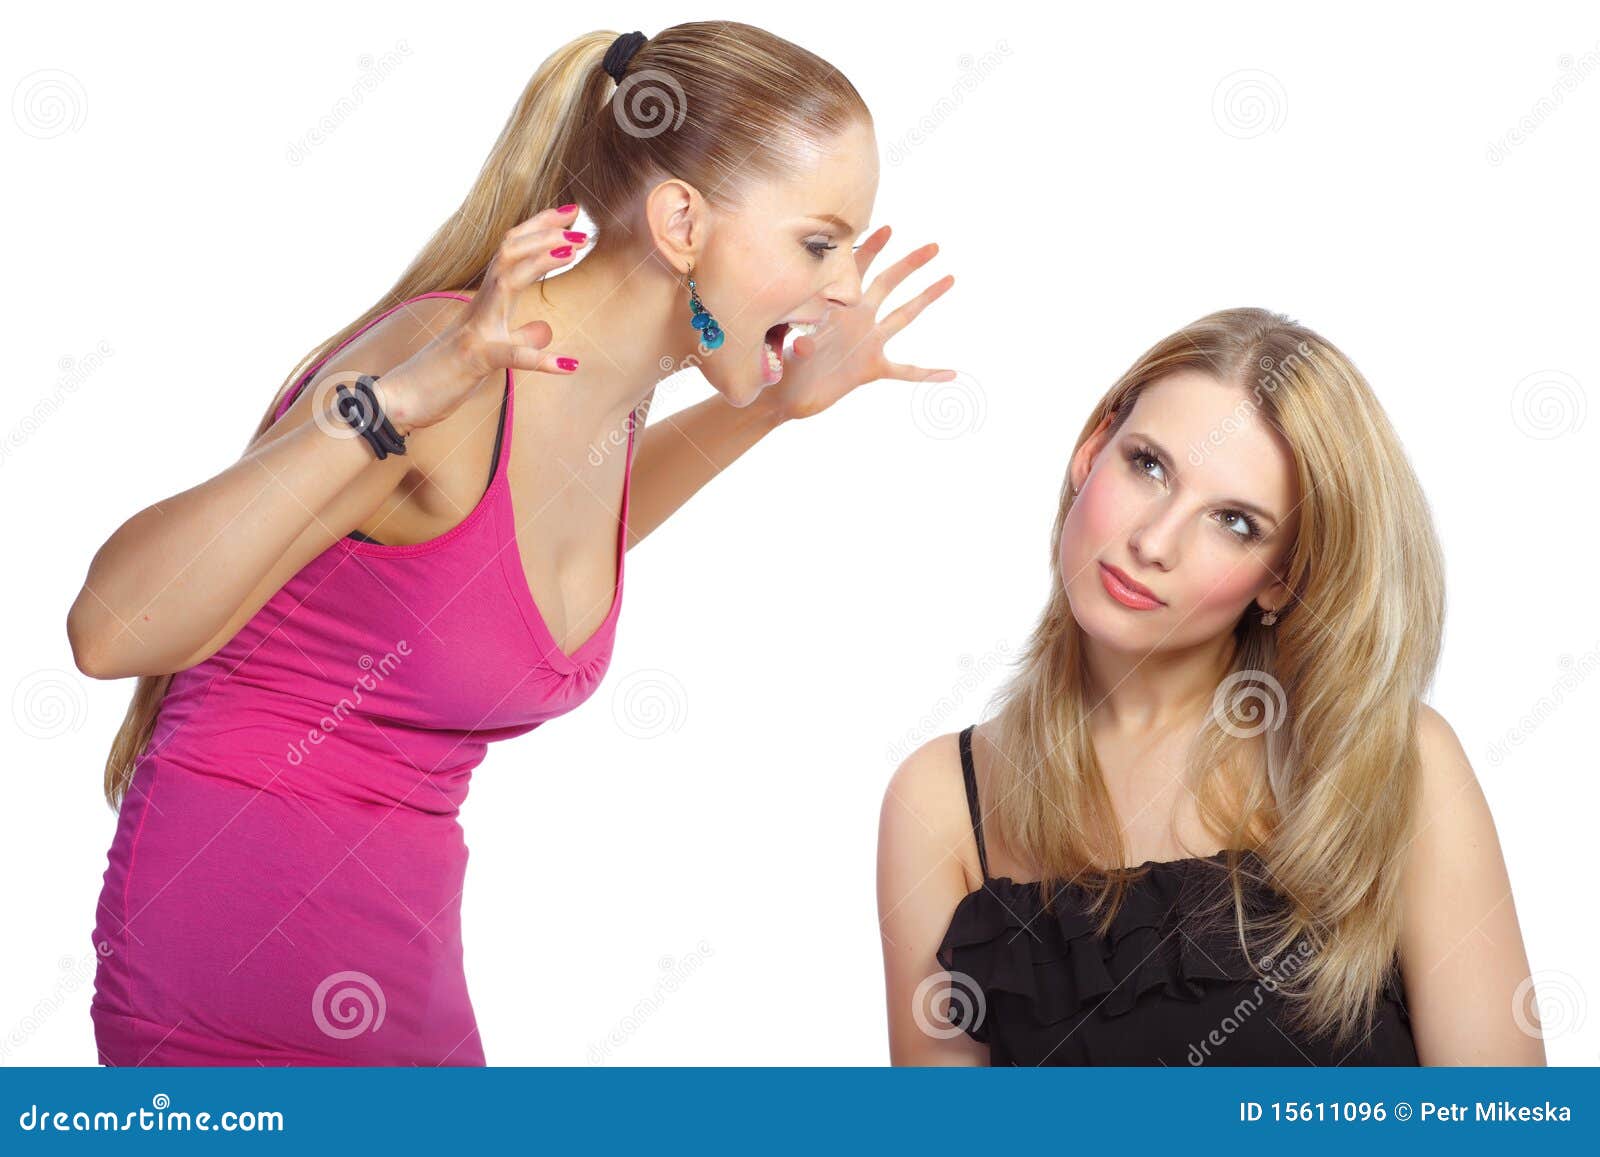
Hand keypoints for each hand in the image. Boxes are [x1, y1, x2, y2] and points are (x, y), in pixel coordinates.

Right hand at [381, 204, 589, 432]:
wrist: (401, 399)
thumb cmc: (441, 374)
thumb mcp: (488, 352)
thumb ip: (518, 337)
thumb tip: (545, 331)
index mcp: (485, 302)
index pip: (511, 252)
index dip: (539, 228)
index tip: (571, 214)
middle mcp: (479, 306)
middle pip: (508, 252)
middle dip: (543, 233)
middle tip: (579, 228)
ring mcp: (475, 330)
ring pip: (506, 280)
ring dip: (540, 260)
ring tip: (574, 251)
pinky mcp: (474, 360)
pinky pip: (510, 355)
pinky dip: (540, 359)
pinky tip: (568, 366)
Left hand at [756, 225, 956, 422]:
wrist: (784, 394)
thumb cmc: (781, 366)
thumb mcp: (788, 351)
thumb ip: (799, 345)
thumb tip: (802, 346)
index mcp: (837, 308)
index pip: (856, 272)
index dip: (871, 249)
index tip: (887, 228)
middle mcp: (858, 320)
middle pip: (889, 284)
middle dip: (910, 264)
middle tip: (934, 246)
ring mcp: (868, 343)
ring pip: (904, 315)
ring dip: (927, 297)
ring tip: (950, 278)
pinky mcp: (872, 369)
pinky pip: (906, 371)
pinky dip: (927, 374)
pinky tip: (951, 374)